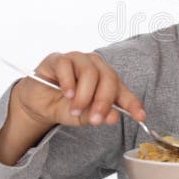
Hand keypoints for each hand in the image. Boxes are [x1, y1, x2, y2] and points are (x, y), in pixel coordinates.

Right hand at [11, 51, 146, 127]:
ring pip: (90, 72)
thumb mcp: (82, 117)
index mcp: (106, 81)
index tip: (140, 116)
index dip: (133, 103)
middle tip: (96, 120)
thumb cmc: (64, 107)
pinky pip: (67, 66)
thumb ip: (96, 116)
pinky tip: (66, 94)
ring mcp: (78, 60)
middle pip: (109, 78)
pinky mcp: (59, 58)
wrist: (38, 104)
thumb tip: (113, 117)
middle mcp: (96, 67)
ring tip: (74, 109)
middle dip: (104, 101)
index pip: (123, 90)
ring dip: (84, 95)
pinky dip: (68, 83)